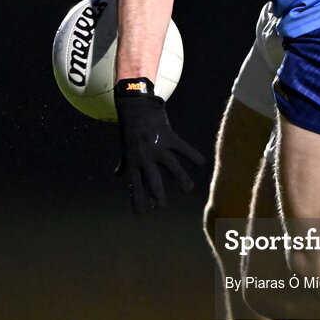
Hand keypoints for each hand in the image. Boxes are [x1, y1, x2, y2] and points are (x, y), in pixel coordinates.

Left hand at [114, 79, 202, 212]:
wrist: (136, 106)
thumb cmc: (129, 129)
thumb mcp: (124, 148)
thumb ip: (124, 164)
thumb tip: (118, 175)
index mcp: (133, 161)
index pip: (136, 184)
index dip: (138, 199)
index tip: (141, 213)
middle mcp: (145, 157)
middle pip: (153, 180)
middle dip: (158, 195)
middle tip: (163, 206)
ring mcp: (158, 147)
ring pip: (172, 167)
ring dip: (181, 179)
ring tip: (188, 189)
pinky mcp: (169, 137)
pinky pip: (183, 148)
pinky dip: (193, 155)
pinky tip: (201, 162)